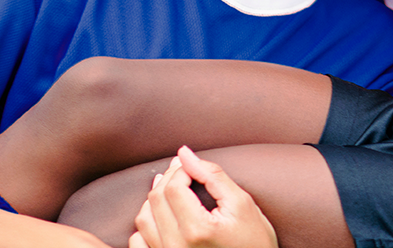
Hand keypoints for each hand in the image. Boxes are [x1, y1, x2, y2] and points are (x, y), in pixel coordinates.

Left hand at [130, 147, 276, 247]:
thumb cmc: (254, 239)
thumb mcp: (241, 202)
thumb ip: (212, 175)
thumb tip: (184, 153)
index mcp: (197, 230)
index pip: (174, 188)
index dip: (182, 170)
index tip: (194, 167)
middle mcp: (177, 246)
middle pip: (156, 200)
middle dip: (169, 179)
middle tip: (185, 172)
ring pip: (143, 218)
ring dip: (155, 198)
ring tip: (173, 189)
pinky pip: (138, 242)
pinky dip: (146, 224)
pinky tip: (163, 215)